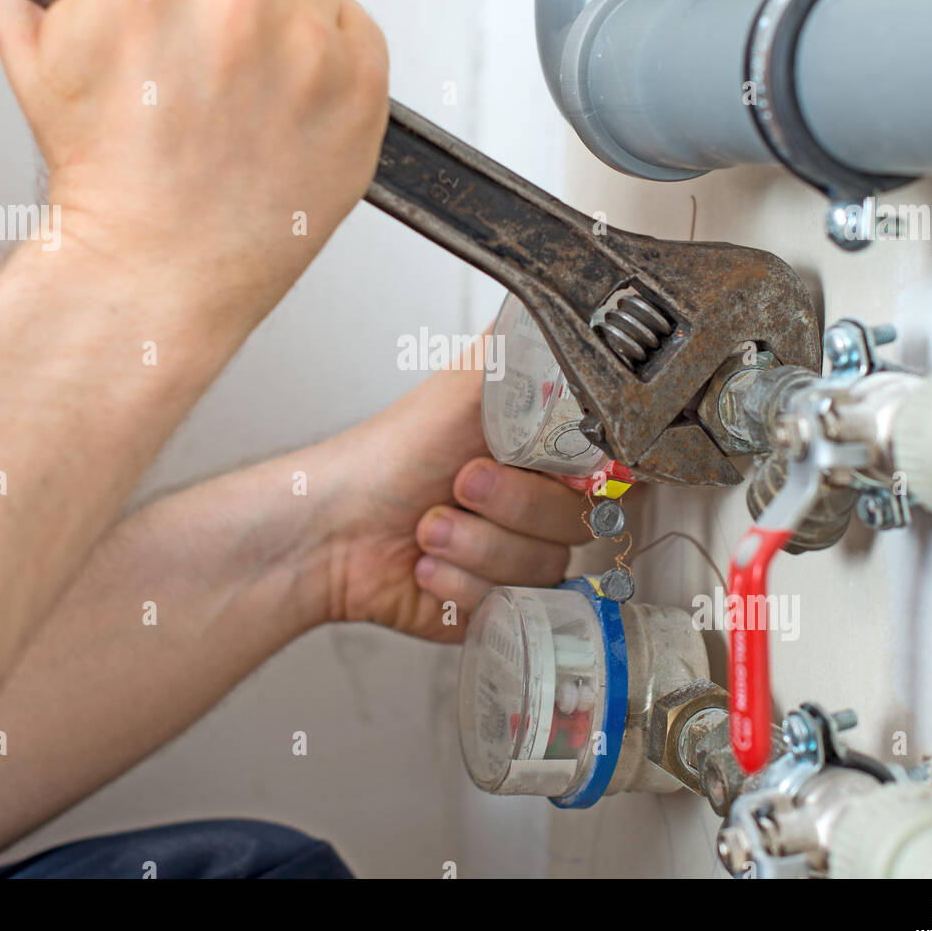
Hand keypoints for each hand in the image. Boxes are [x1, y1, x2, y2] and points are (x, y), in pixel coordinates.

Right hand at [0, 0, 388, 326]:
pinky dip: (329, 50)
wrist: (157, 268)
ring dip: (277, 10)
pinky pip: (356, 23)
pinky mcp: (361, 90)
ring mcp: (307, 47)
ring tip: (244, 80)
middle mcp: (235, 0)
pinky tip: (288, 95)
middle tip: (202, 45)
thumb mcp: (33, 42)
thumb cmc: (101, 172)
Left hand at [319, 357, 592, 642]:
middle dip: (507, 506)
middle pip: (574, 522)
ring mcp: (516, 560)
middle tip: (458, 484)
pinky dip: (459, 585)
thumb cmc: (389, 456)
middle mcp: (533, 507)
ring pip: (543, 567)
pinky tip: (426, 565)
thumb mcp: (467, 385)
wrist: (332, 528)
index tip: (510, 458)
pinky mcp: (496, 607)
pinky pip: (511, 606)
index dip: (559, 471)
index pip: (599, 470)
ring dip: (475, 545)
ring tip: (429, 527)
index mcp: (538, 454)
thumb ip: (529, 354)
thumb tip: (571, 323)